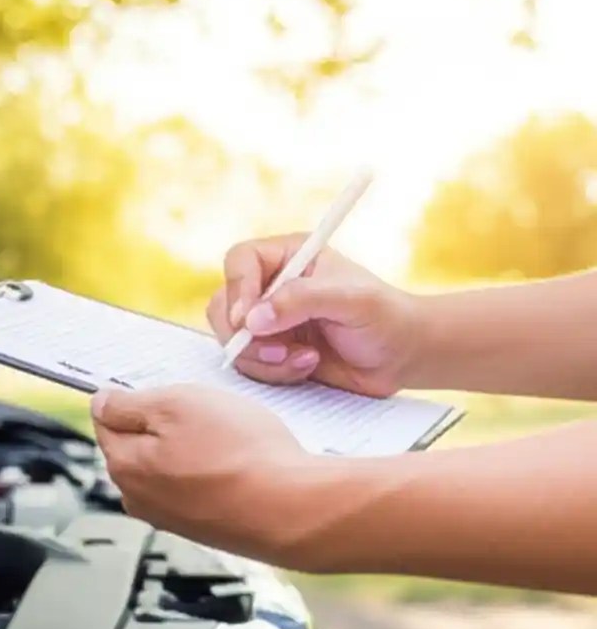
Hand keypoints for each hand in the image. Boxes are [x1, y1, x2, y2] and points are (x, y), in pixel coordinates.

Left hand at [91, 385, 323, 560]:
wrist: (294, 509)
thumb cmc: (239, 454)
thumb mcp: (175, 405)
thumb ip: (128, 405)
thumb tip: (100, 404)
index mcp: (123, 467)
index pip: (106, 420)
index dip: (134, 398)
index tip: (164, 392)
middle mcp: (140, 499)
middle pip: (138, 445)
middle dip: (165, 424)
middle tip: (204, 414)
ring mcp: (173, 518)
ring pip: (170, 465)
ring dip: (192, 447)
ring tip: (227, 439)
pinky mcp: (205, 527)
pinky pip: (198, 486)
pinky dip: (214, 471)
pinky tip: (240, 463)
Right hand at [207, 233, 422, 396]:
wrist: (403, 356)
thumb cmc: (386, 317)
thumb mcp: (350, 300)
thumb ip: (301, 301)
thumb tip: (251, 320)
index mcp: (288, 257)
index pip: (240, 261)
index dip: (238, 289)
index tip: (248, 321)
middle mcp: (271, 286)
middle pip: (225, 305)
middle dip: (246, 336)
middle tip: (280, 351)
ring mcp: (268, 321)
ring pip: (232, 340)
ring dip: (264, 358)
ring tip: (306, 359)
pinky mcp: (271, 351)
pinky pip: (248, 364)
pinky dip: (273, 372)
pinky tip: (307, 366)